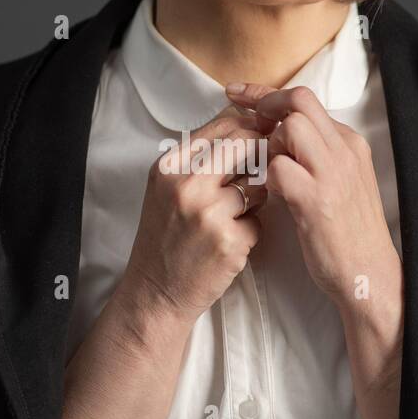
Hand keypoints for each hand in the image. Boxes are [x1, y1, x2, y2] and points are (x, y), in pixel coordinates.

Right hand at [121, 106, 267, 327]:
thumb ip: (199, 159)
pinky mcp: (230, 240)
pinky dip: (251, 231)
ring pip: (259, 184)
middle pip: (246, 145)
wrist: (156, 292)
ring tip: (231, 217)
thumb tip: (249, 128)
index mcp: (169, 167)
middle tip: (259, 173)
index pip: (223, 126)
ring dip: (256, 199)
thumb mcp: (167, 189)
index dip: (249, 129)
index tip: (259, 139)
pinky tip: (229, 243)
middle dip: (261, 154)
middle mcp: (186, 185)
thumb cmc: (166, 238)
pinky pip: (260, 221)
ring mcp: (209, 213)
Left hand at [224, 82, 402, 347]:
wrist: (367, 273)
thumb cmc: (345, 233)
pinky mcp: (317, 200)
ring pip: (290, 128)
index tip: (237, 93)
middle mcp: (344, 151)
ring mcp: (332, 173)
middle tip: (240, 122)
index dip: (266, 93)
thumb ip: (314, 155)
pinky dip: (264, 177)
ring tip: (264, 172)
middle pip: (299, 102)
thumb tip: (273, 134)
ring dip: (266, 144)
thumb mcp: (338, 182)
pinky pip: (279, 168)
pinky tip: (266, 195)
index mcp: (349, 143)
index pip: (305, 99)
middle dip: (262, 106)